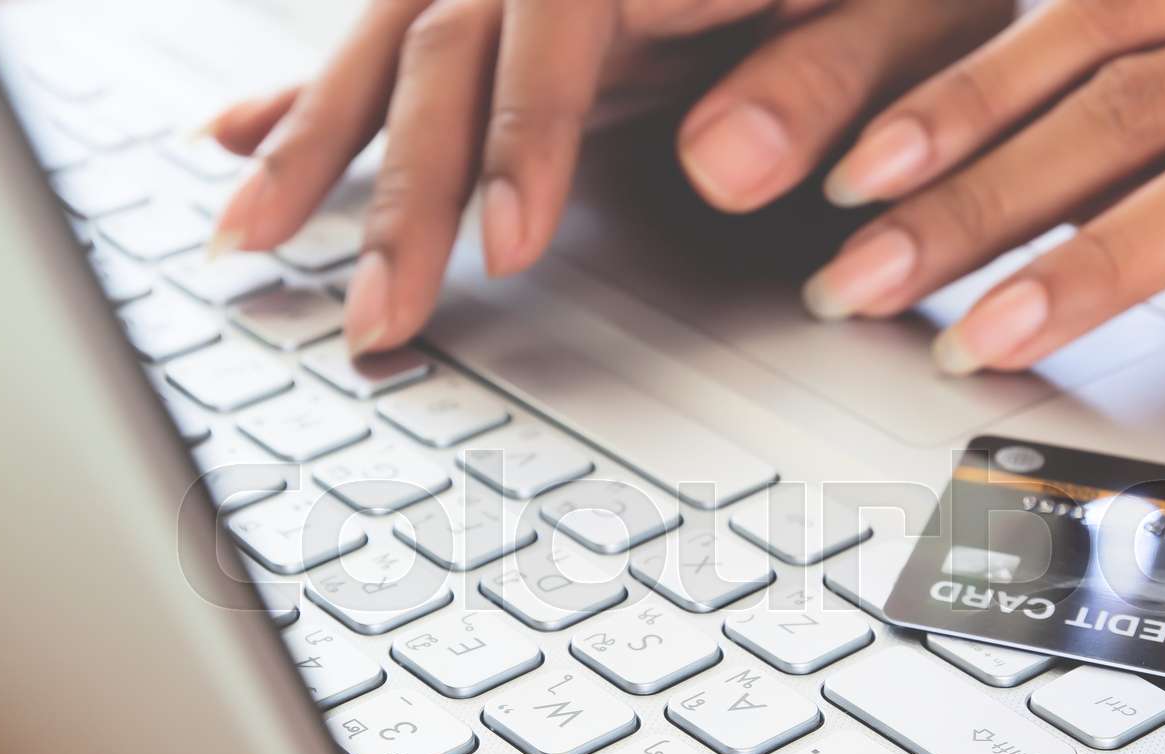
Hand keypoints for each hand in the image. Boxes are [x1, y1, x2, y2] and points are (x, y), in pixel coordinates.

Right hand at [204, 0, 1010, 353]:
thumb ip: (826, 79)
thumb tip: (724, 163)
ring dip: (320, 142)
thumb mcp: (917, 10)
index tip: (503, 244)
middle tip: (370, 313)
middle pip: (449, 43)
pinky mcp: (535, 10)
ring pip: (399, 45)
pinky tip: (248, 128)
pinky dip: (327, 95)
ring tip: (247, 231)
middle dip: (399, 186)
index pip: (553, 21)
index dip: (519, 133)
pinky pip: (407, 42)